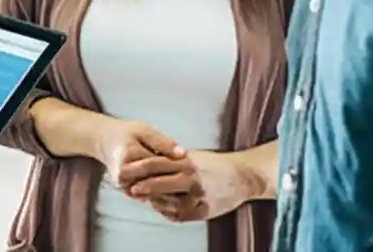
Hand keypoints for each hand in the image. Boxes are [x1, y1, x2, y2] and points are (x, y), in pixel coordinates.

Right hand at [94, 120, 194, 194]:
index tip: (194, 165)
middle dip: (175, 181)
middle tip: (197, 181)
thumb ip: (163, 142)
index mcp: (127, 156)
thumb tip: (183, 154)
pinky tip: (178, 191)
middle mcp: (123, 174)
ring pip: (153, 192)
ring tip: (191, 188)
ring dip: (171, 191)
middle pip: (155, 181)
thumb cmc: (127, 134)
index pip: (155, 163)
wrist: (106, 142)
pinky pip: (149, 196)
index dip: (174, 165)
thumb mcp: (144, 130)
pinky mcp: (128, 192)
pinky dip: (164, 195)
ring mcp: (124, 186)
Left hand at [136, 149, 256, 221]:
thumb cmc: (215, 165)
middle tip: (132, 190)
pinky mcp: (203, 211)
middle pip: (160, 183)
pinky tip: (163, 207)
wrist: (243, 177)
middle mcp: (192, 179)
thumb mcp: (194, 157)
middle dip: (145, 187)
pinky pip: (179, 214)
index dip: (141, 168)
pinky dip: (168, 211)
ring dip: (156, 201)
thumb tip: (150, 162)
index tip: (129, 170)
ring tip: (147, 199)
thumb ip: (174, 161)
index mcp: (187, 162)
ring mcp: (197, 197)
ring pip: (168, 202)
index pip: (156, 164)